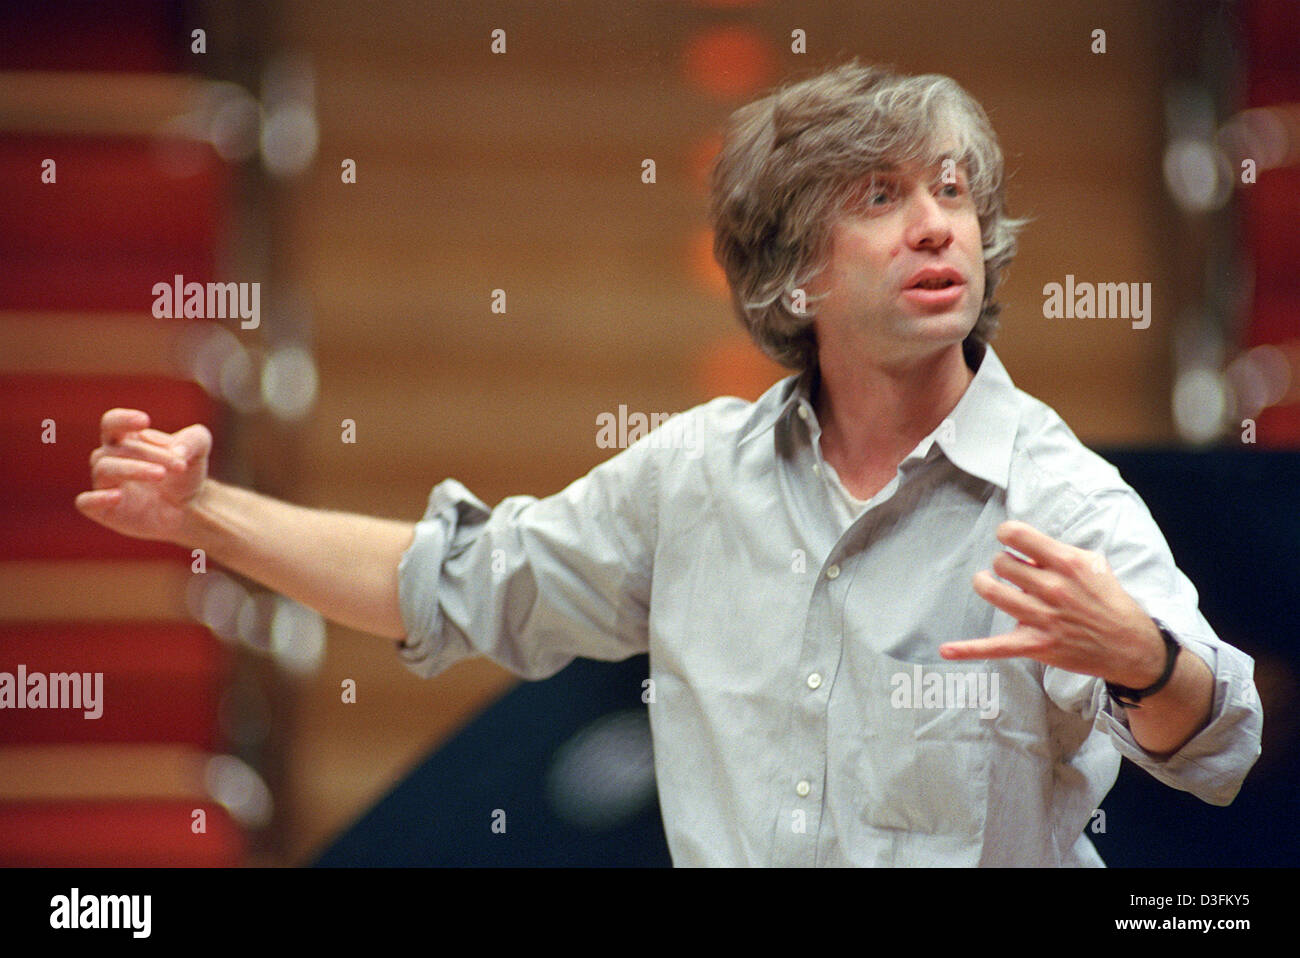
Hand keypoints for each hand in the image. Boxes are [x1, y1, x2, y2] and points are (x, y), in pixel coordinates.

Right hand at [75, 408, 211, 543]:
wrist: (189, 511)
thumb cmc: (185, 476)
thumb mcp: (199, 451)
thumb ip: (194, 439)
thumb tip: (177, 450)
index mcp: (126, 440)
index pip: (111, 423)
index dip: (122, 419)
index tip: (145, 420)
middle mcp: (110, 460)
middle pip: (116, 448)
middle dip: (149, 454)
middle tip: (180, 465)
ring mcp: (104, 485)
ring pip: (105, 469)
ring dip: (134, 469)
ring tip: (162, 474)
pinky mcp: (103, 511)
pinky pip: (85, 502)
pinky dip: (97, 498)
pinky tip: (117, 496)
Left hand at [939, 520, 1165, 687]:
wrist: (1130, 646)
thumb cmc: (1109, 601)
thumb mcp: (1092, 565)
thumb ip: (1058, 552)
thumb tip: (1025, 547)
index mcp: (1068, 563)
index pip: (1018, 535)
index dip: (1007, 534)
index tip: (1009, 539)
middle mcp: (1053, 588)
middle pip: (1001, 563)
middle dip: (1003, 563)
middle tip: (1014, 571)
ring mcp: (1042, 618)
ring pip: (993, 591)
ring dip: (986, 584)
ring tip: (990, 583)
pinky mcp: (1036, 644)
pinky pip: (995, 646)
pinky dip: (969, 649)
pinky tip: (946, 650)